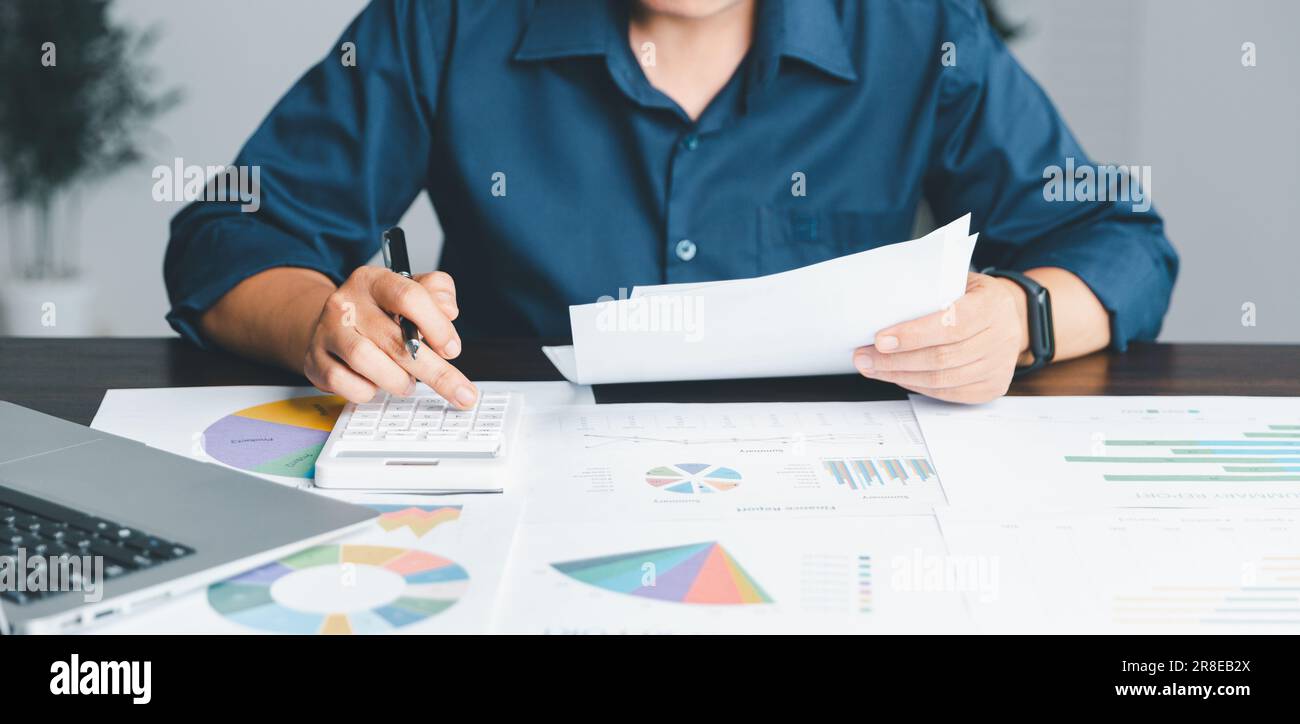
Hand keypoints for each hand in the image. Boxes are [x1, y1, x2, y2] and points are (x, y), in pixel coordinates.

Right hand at [302, 266, 477, 407]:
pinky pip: (348, 385)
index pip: (408, 297)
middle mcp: (346, 303)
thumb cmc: (379, 311)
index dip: (437, 326)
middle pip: (396, 340)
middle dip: (436, 372)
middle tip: (461, 392)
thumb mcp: (410, 290)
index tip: (453, 349)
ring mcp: (327, 332)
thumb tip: (449, 310)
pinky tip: (376, 383)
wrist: (331, 325)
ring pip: (368, 363)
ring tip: (408, 382)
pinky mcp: (315, 362)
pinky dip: (369, 391)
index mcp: (373, 281)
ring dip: (399, 381)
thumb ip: (436, 292)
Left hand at [853, 272, 1028, 403]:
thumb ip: (928, 291)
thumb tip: (879, 305)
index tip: (878, 339)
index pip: (950, 324)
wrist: (1012, 315)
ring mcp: (999, 366)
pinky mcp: (992, 387)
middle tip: (863, 357)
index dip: (912, 335)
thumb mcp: (958, 280)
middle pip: (941, 358)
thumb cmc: (973, 295)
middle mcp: (1001, 337)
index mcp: (992, 305)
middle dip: (895, 360)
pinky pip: (948, 393)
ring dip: (900, 376)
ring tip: (872, 368)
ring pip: (942, 380)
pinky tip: (896, 376)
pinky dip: (918, 386)